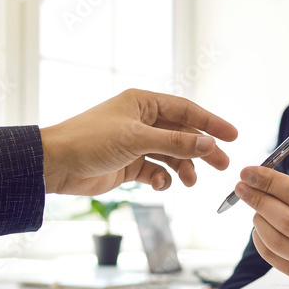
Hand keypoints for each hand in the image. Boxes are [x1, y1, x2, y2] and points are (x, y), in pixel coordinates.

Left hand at [40, 89, 236, 194]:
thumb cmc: (89, 140)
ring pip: (171, 155)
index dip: (210, 123)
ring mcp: (135, 144)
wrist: (55, 165)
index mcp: (142, 103)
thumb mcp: (137, 139)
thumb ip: (176, 143)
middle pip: (182, 134)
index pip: (186, 110)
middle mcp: (141, 120)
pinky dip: (162, 179)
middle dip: (202, 150)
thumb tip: (209, 145)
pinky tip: (160, 185)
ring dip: (183, 168)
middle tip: (222, 164)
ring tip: (191, 182)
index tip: (232, 135)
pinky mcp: (128, 165)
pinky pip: (156, 171)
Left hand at [234, 166, 288, 280]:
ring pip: (277, 242)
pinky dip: (261, 241)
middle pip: (285, 221)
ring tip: (256, 207)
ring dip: (258, 220)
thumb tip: (263, 185)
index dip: (269, 183)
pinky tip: (260, 227)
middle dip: (258, 200)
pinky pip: (275, 259)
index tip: (249, 172)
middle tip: (242, 187)